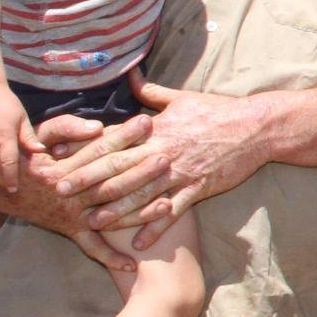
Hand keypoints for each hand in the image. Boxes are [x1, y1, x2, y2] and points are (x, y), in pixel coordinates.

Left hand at [46, 78, 267, 248]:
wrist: (256, 127)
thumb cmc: (219, 110)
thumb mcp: (183, 98)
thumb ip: (151, 92)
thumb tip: (130, 74)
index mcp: (156, 129)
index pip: (113, 140)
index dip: (84, 150)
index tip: (61, 157)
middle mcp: (163, 151)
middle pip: (119, 168)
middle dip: (88, 181)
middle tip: (61, 192)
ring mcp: (181, 172)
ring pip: (141, 194)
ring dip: (115, 209)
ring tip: (92, 222)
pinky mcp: (198, 188)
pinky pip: (173, 211)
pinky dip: (155, 227)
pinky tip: (139, 242)